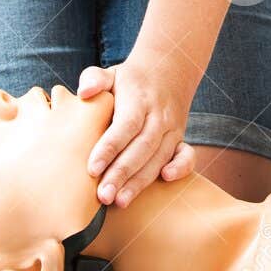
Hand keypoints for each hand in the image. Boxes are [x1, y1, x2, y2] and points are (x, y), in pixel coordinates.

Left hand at [78, 62, 196, 207]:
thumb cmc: (129, 80)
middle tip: (103, 196)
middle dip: (122, 173)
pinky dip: (181, 168)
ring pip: (158, 157)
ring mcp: (172, 129)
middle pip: (142, 147)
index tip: (92, 168)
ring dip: (140, 181)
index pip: (125, 125)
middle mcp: (158, 116)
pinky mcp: (180, 139)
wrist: (169, 69)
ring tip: (120, 201)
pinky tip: (166, 180)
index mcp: (139, 99)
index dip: (110, 147)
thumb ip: (95, 79)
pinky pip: (187, 156)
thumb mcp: (111, 73)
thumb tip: (84, 93)